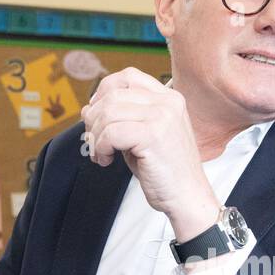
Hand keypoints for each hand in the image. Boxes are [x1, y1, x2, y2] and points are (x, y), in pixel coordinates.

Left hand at [79, 68, 217, 241]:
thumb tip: (87, 109)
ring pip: (108, 113)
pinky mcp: (154, 135)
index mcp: (169, 98)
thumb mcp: (143, 136)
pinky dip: (101, 147)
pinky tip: (107, 160)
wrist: (187, 197)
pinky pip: (111, 133)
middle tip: (94, 142)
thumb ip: (121, 118)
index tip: (97, 115)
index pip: (128, 76)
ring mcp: (163, 117)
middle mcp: (168, 103)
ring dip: (96, 136)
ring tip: (102, 154)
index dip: (104, 91)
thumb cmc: (165, 171)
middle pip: (112, 95)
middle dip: (94, 119)